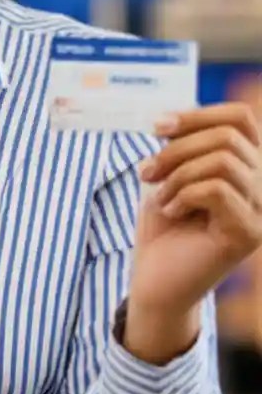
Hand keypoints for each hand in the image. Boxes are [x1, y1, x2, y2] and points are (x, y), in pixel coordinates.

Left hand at [129, 104, 261, 362]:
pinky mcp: (249, 234)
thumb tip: (171, 117)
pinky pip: (216, 190)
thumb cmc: (162, 228)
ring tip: (161, 197)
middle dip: (175, 149)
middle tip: (145, 172)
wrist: (154, 280)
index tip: (156, 127)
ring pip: (222, 161)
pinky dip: (182, 195)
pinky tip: (170, 213)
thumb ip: (181, 145)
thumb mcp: (169, 175)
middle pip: (228, 137)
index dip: (197, 114)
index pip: (240, 118)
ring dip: (177, 175)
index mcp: (247, 166)